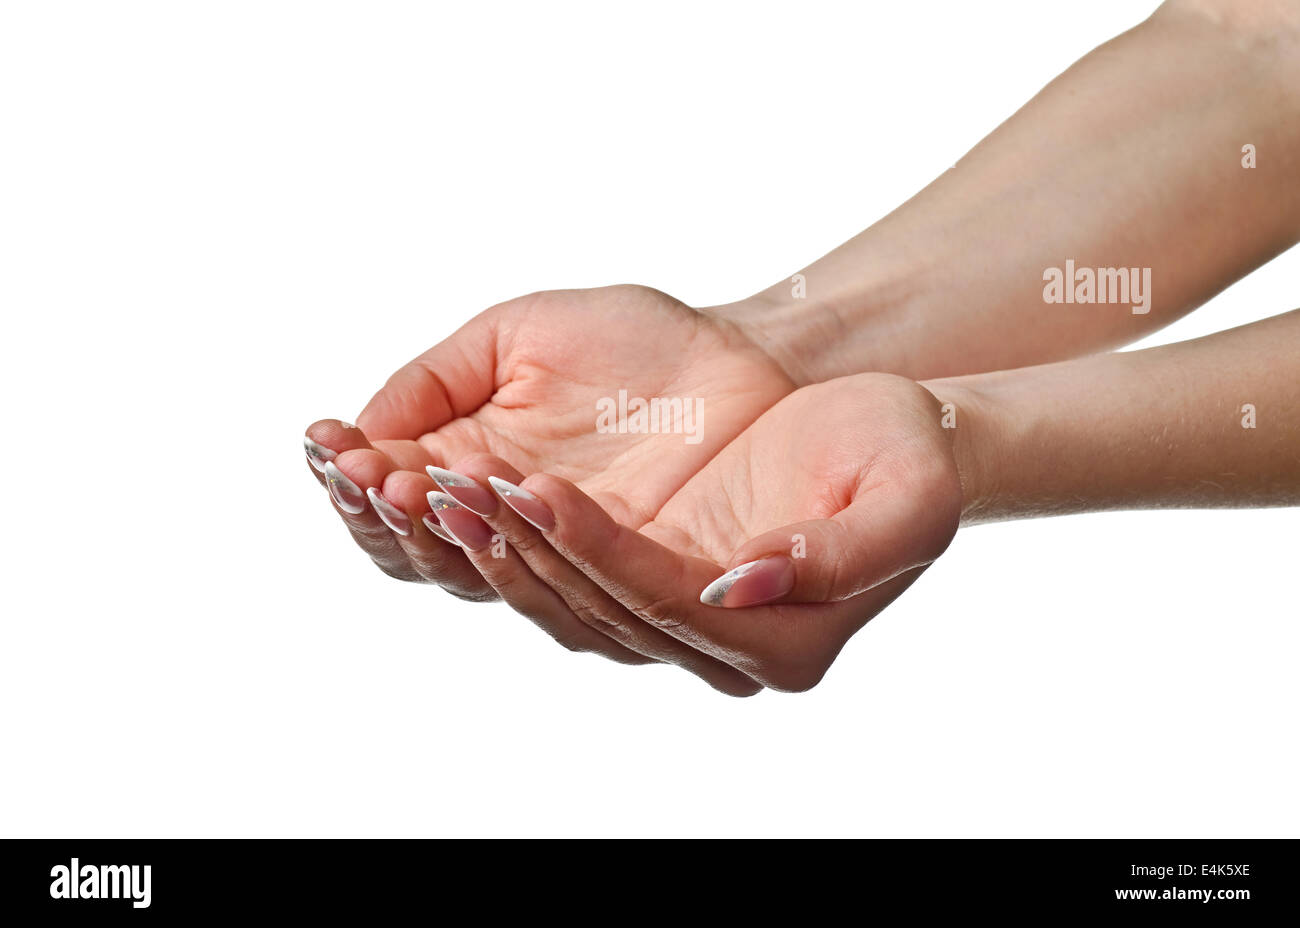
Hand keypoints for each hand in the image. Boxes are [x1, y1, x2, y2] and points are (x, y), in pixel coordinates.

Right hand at [304, 284, 794, 688]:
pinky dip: (525, 540)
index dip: (349, 481)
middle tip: (367, 470)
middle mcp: (510, 529)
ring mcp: (570, 559)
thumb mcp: (515, 335)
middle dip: (381, 513)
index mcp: (471, 472)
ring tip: (413, 482)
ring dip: (440, 532)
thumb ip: (435, 380)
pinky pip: (572, 579)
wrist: (741, 352)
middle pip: (419, 555)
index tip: (326, 442)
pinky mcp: (637, 578)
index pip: (388, 504)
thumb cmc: (635, 340)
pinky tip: (499, 492)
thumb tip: (354, 429)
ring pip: (483, 578)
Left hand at [460, 373, 963, 691]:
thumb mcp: (906, 501)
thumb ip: (839, 555)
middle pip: (606, 611)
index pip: (664, 603)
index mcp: (786, 644)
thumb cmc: (908, 457)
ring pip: (577, 602)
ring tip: (449, 487)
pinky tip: (481, 492)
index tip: (532, 485)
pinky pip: (578, 573)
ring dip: (509, 547)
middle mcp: (729, 649)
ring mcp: (689, 620)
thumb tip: (742, 583)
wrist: (894, 434)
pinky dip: (526, 536)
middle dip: (527, 550)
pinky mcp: (661, 580)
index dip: (595, 549)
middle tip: (455, 485)